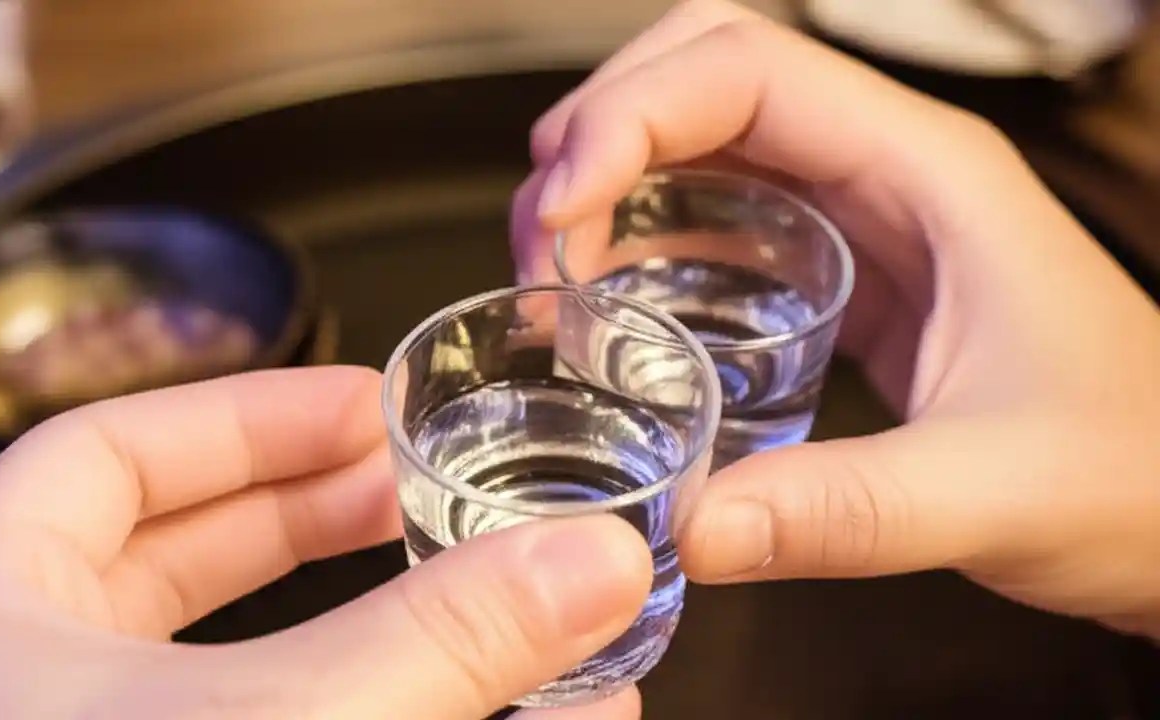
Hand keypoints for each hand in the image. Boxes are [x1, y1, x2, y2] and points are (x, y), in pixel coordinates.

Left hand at [0, 367, 651, 718]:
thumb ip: (441, 643)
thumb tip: (591, 561)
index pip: (100, 460)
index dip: (238, 418)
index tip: (356, 406)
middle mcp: (27, 699)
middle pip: (174, 557)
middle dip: (311, 514)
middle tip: (420, 485)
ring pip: (242, 671)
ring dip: (365, 625)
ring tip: (471, 583)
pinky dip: (392, 716)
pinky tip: (509, 718)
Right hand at [512, 1, 1159, 639]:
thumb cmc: (1137, 473)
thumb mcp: (994, 492)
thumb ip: (844, 511)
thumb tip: (692, 528)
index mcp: (927, 171)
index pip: (748, 68)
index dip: (633, 115)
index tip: (562, 207)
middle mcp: (884, 169)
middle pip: (708, 70)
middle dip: (603, 129)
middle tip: (544, 234)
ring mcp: (860, 215)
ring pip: (706, 136)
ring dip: (613, 179)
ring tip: (557, 272)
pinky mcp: (841, 273)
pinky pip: (722, 216)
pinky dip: (647, 238)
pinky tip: (614, 303)